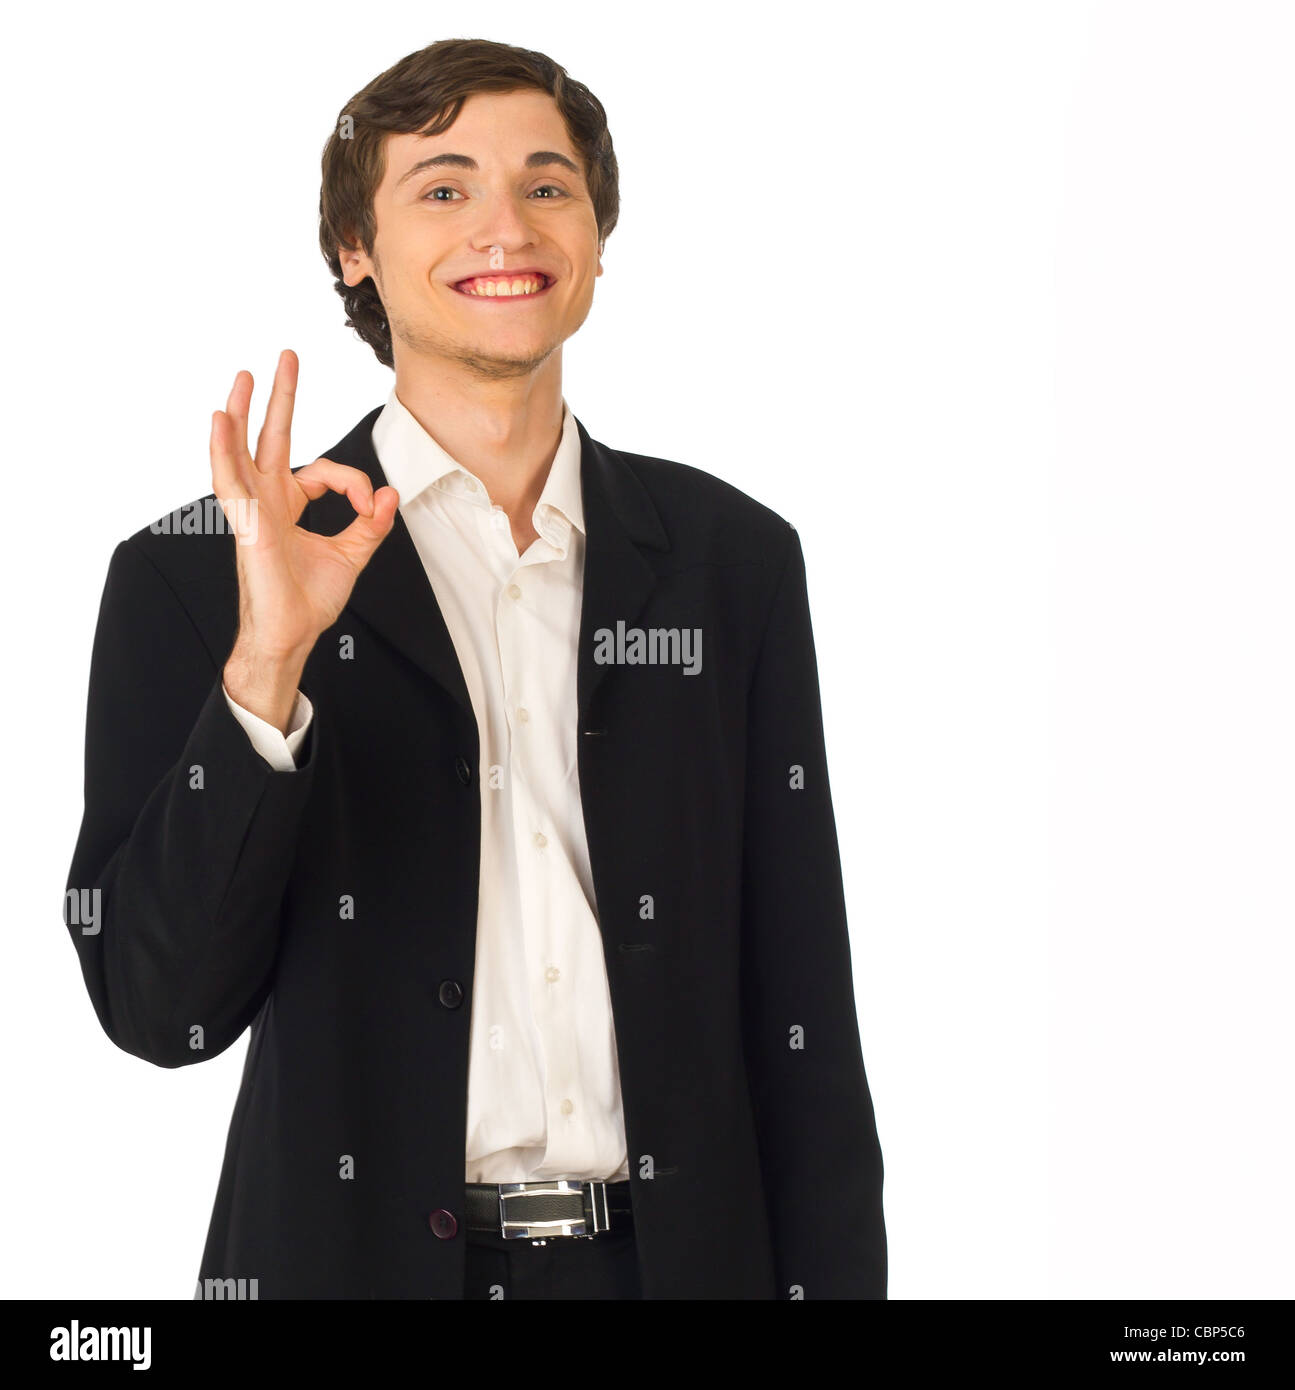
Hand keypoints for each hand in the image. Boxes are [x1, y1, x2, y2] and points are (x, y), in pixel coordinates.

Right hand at [212, 349, 398, 728]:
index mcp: (288, 506)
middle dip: (279, 397)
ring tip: (243, 376)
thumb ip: (371, 524)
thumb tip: (388, 493)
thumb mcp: (352, 555)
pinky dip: (223, 449)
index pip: (322, 471)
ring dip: (242, 411)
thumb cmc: (308, 601)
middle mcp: (266, 501)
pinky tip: (220, 420)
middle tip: (285, 357)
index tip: (371, 503)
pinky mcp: (246, 523)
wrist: (290, 633)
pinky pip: (229, 480)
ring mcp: (252, 509)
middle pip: (270, 438)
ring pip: (241, 450)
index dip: (352, 481)